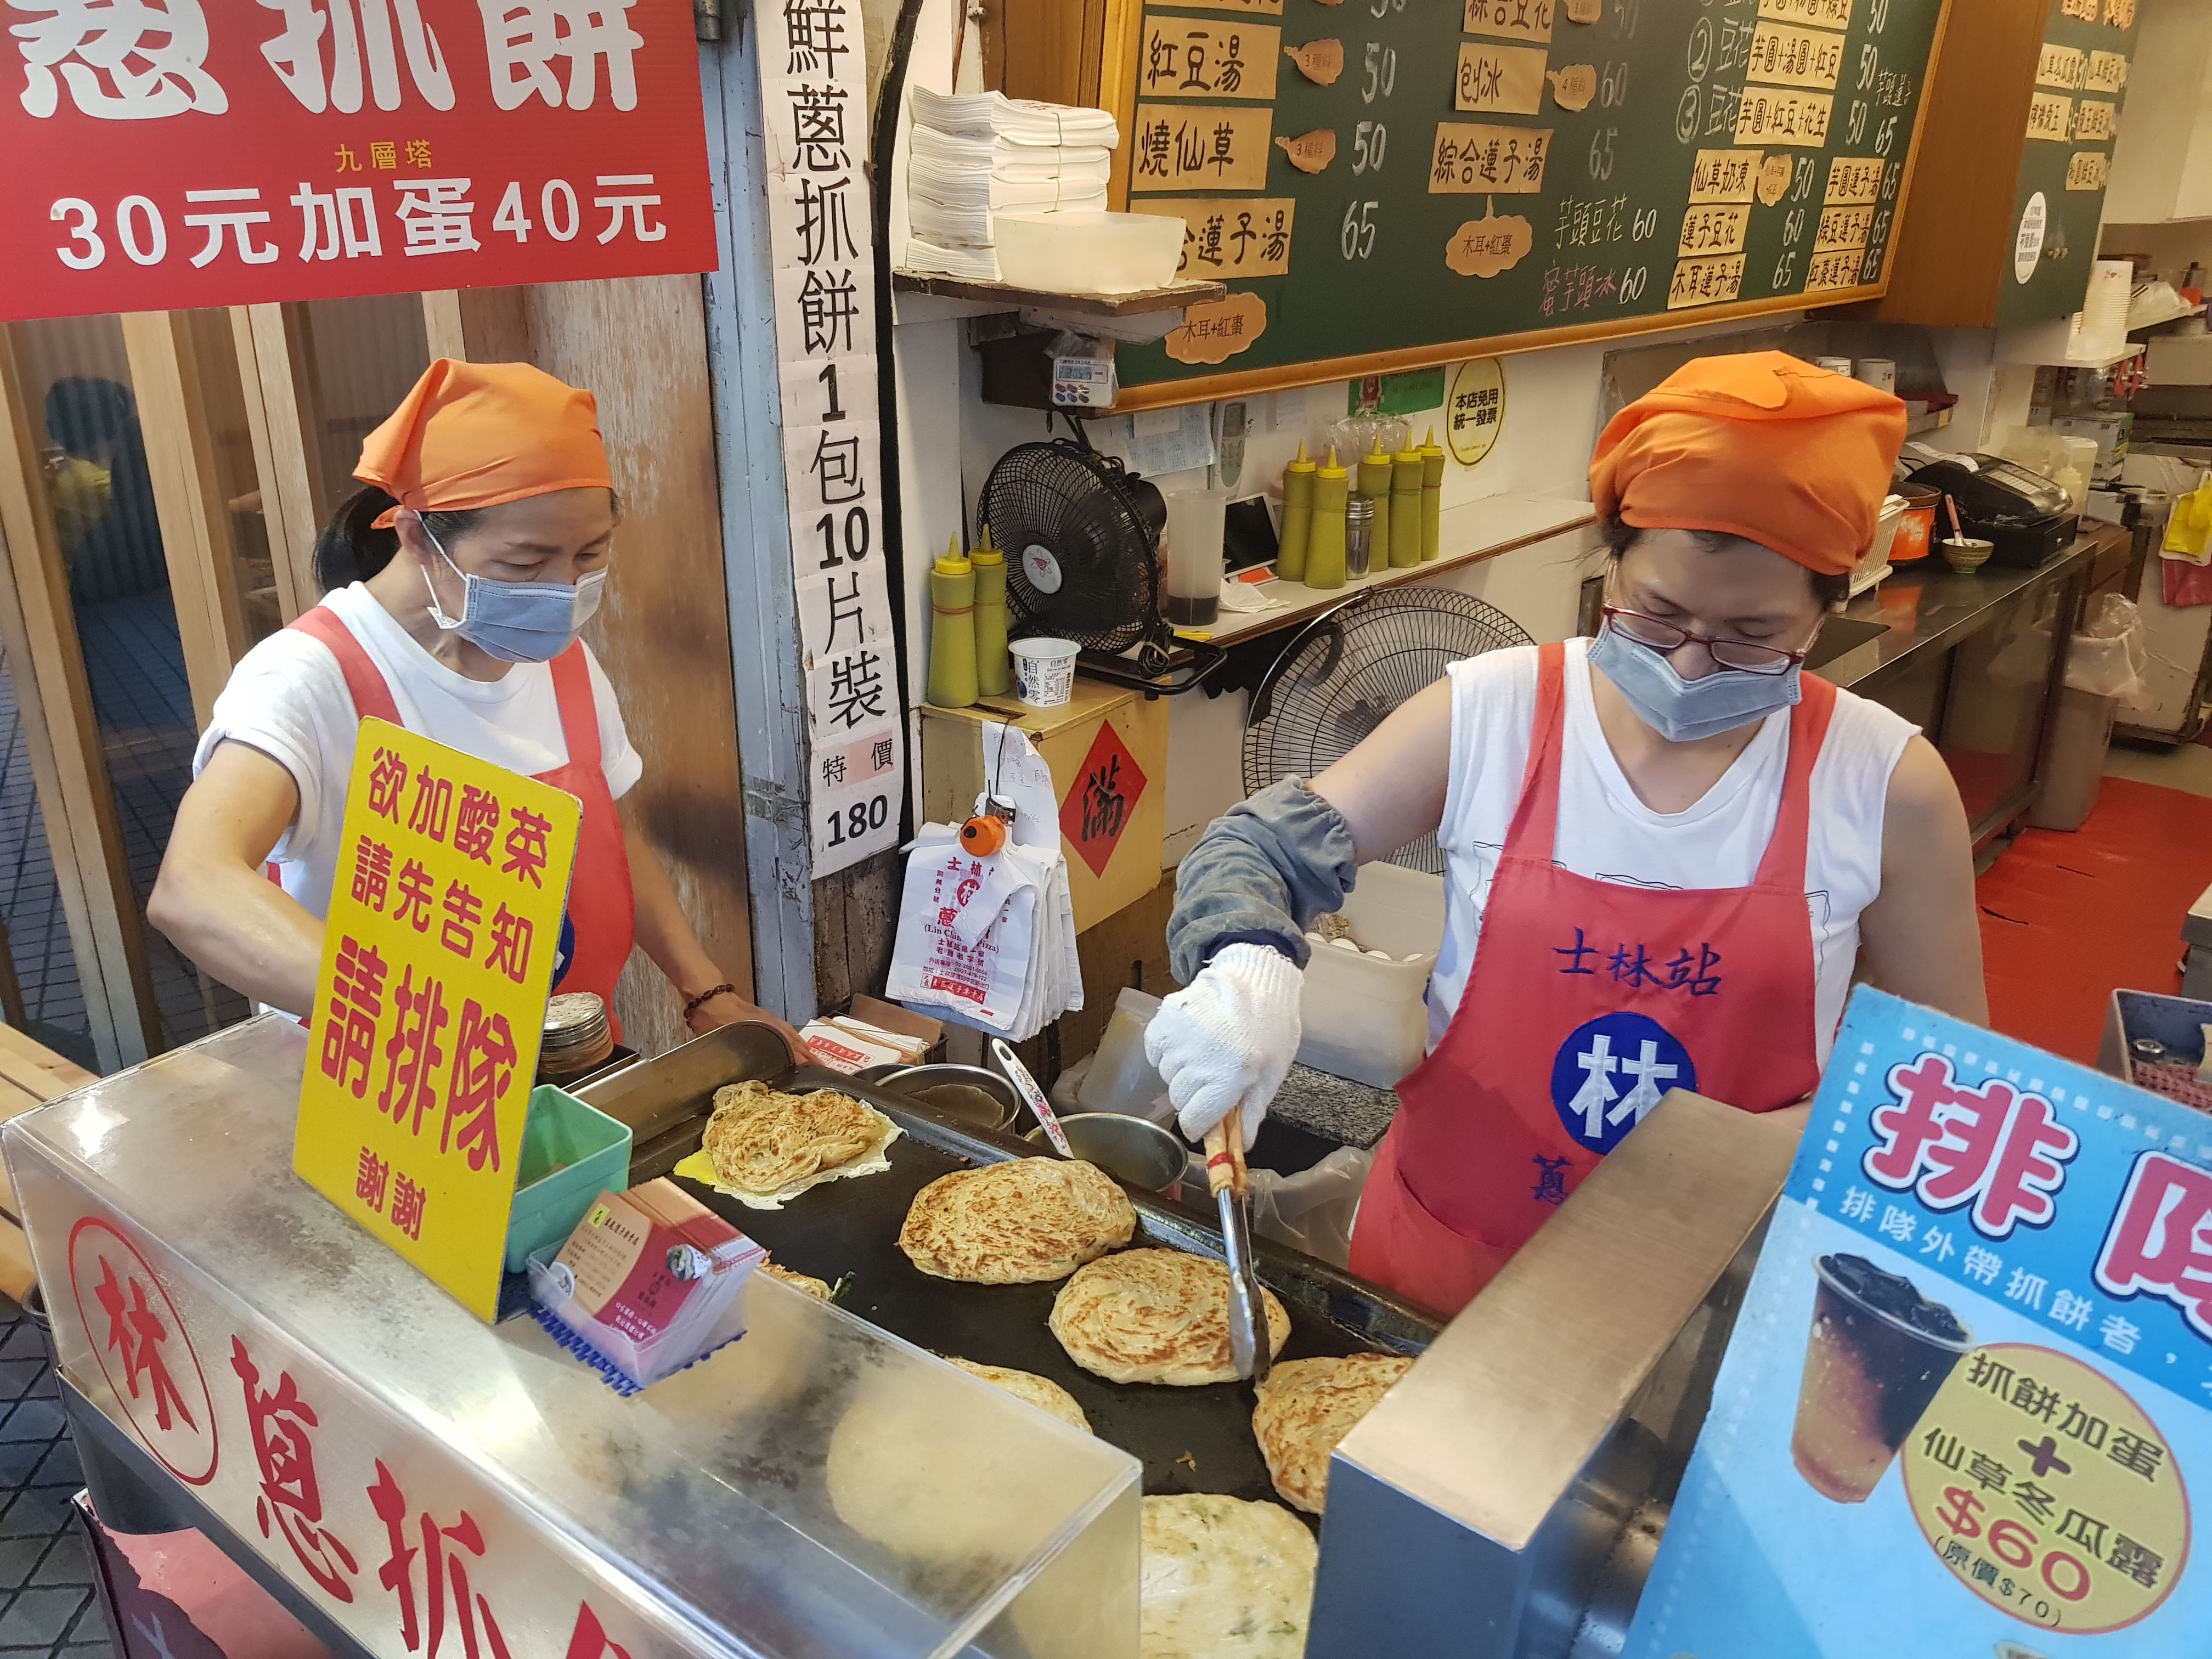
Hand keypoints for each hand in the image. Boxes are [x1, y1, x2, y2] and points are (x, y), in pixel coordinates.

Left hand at [685, 988, 809, 1065]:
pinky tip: (796, 1044)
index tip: (816, 1074)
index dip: (803, 1062)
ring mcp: (768, 1020)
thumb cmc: (712, 1018)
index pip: (790, 1049)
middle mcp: (771, 1025)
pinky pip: (786, 1030)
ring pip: (793, 1036)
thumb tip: (742, 1075)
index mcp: (764, 1031)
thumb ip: (732, 1057)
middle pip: (796, 1043)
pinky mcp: (763, 1017)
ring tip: (815, 1061)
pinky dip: (795, 1039)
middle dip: (810, 1058)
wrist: (706, 994)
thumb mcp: (721, 1041)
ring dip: (805, 1049)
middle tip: (824, 1071)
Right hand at [1144, 943, 1301, 1150]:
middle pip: (1179, 1098)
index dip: (1200, 1124)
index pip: (1195, 1120)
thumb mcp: (1272, 1073)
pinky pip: (1155, 1051)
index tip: (1205, 1120)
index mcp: (1230, 1077)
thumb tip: (1242, 1147)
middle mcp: (1199, 1060)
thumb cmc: (1271, 1027)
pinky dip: (1166, 1052)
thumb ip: (1253, 1111)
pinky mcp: (1164, 1020)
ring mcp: (1178, 1038)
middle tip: (1212, 1079)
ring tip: (1204, 1053)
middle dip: (1194, 1096)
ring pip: (1166, 1075)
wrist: (1256, 978)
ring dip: (1181, 1073)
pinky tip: (1188, 1042)